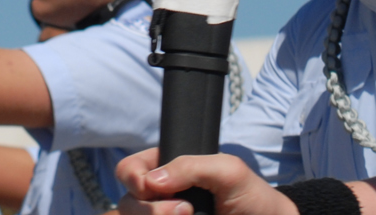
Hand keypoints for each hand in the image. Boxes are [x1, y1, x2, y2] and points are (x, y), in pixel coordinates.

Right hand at [116, 150, 294, 214]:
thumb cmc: (250, 196)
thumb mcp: (228, 171)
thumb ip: (191, 165)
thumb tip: (152, 181)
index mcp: (167, 170)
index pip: (129, 169)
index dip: (134, 178)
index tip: (151, 187)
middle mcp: (159, 197)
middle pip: (126, 203)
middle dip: (149, 208)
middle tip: (185, 210)